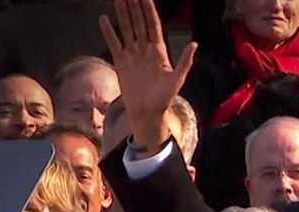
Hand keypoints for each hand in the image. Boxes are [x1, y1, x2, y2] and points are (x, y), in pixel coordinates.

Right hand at [99, 0, 197, 154]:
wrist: (147, 114)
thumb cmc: (164, 99)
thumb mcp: (177, 80)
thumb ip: (184, 62)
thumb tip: (194, 44)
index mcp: (159, 51)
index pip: (153, 25)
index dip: (148, 10)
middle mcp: (145, 50)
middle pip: (139, 23)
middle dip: (134, 7)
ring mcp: (132, 55)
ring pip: (127, 30)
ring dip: (122, 14)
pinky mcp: (121, 63)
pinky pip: (114, 44)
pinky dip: (109, 32)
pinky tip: (104, 19)